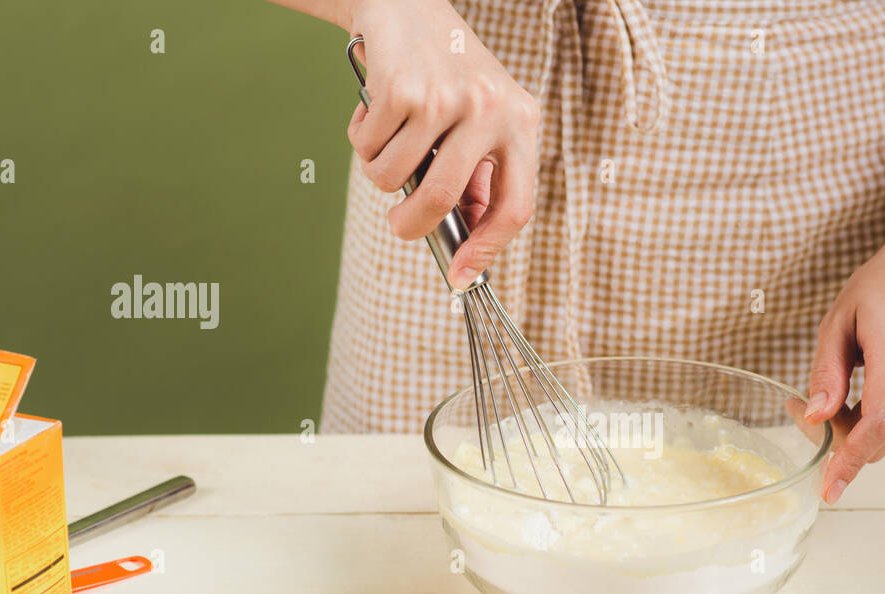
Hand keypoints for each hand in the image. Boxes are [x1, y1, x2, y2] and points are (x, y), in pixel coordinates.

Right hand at [346, 0, 538, 286]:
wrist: (408, 3)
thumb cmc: (446, 73)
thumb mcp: (482, 118)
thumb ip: (479, 174)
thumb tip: (465, 240)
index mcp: (522, 123)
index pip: (516, 207)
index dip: (487, 250)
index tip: (461, 275)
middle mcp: (491, 110)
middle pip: (443, 200)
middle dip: (410, 225)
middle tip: (397, 226)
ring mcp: (447, 98)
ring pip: (394, 176)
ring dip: (379, 172)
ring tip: (388, 141)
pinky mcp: (403, 88)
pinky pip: (369, 147)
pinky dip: (362, 140)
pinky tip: (375, 113)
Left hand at [804, 207, 884, 503]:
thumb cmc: (884, 285)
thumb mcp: (839, 318)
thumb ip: (826, 371)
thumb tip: (814, 417)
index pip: (878, 421)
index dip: (851, 460)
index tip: (829, 489)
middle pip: (878, 435)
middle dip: (837, 440)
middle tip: (800, 411)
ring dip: (852, 431)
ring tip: (825, 397)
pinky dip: (871, 423)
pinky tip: (851, 400)